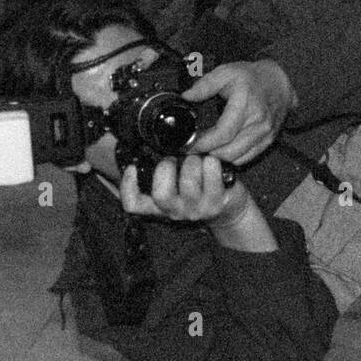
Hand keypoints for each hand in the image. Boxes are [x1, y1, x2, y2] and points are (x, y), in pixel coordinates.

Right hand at [118, 154, 248, 226]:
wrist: (232, 210)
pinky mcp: (218, 202)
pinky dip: (212, 162)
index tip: (132, 167)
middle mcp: (176, 212)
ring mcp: (197, 209)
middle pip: (161, 194)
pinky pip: (212, 175)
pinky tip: (213, 161)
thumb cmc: (201, 192)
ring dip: (192, 161)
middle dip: (166, 168)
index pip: (134, 205)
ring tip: (197, 159)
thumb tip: (151, 148)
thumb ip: (164, 174)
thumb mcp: (177, 187)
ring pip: (188, 181)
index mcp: (160, 208)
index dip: (128, 186)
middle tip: (175, 159)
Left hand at [183, 59, 294, 164]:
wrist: (280, 82)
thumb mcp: (226, 73)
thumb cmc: (253, 77)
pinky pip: (248, 157)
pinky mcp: (269, 140)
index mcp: (245, 105)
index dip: (203, 143)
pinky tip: (224, 148)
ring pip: (237, 157)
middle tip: (195, 147)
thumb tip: (187, 96)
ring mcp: (265, 133)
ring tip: (208, 148)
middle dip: (208, 152)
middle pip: (229, 151)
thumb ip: (205, 85)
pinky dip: (233, 157)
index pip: (223, 134)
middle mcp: (258, 122)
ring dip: (220, 156)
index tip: (189, 144)